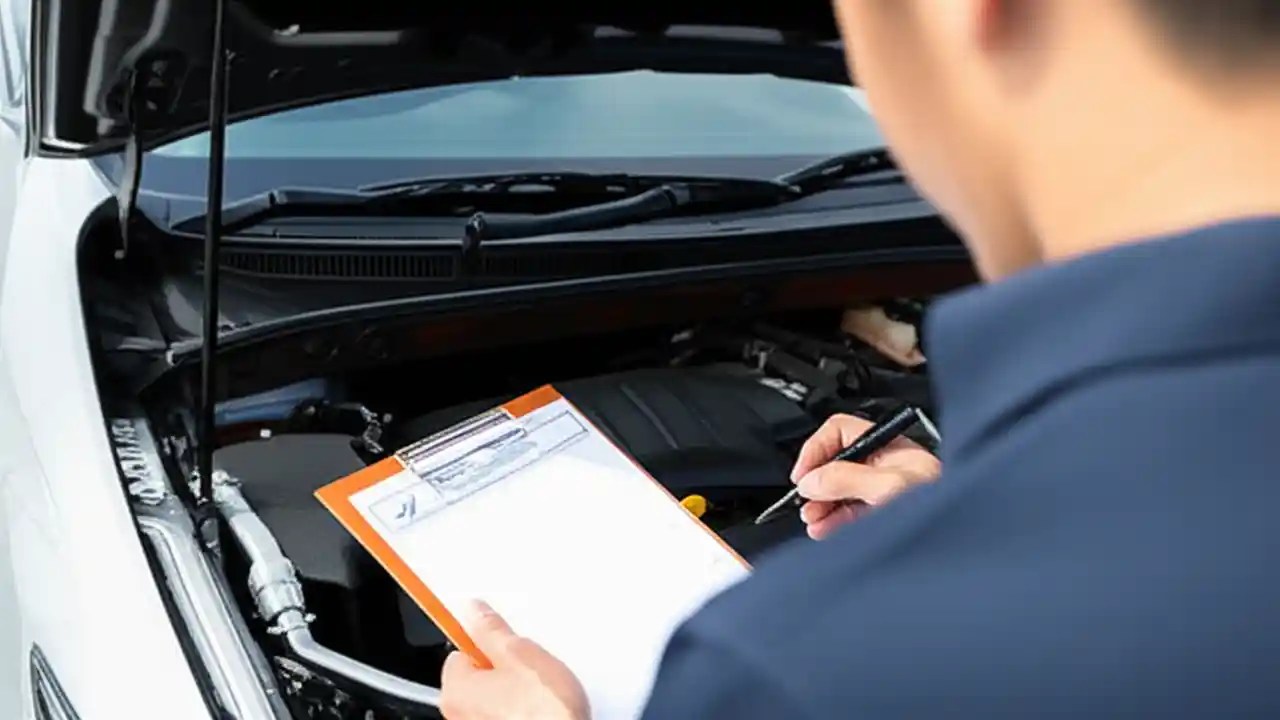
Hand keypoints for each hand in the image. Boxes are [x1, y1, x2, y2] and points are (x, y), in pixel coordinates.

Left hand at [440, 601, 588, 719]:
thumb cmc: (543, 712)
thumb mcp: (519, 654)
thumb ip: (491, 629)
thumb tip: (473, 612)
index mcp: (455, 690)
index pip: (460, 651)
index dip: (486, 643)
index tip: (502, 639)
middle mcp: (459, 716)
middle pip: (477, 676)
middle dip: (501, 668)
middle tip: (527, 666)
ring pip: (494, 696)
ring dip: (514, 689)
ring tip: (539, 689)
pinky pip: (506, 714)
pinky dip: (521, 709)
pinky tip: (541, 706)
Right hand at [791, 413, 940, 539]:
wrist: (969, 539)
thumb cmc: (943, 505)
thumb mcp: (887, 487)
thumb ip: (845, 479)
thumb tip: (810, 480)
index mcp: (890, 447)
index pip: (840, 432)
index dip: (816, 450)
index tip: (804, 476)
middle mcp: (887, 466)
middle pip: (837, 463)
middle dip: (817, 482)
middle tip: (805, 500)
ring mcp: (886, 491)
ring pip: (842, 491)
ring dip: (822, 504)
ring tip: (813, 519)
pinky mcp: (887, 516)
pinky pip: (852, 513)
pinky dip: (834, 520)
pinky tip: (825, 529)